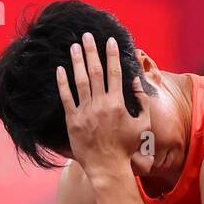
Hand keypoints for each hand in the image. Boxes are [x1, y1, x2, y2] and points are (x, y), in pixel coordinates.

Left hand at [55, 34, 151, 182]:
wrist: (107, 167)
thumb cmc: (127, 148)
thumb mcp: (142, 124)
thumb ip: (142, 101)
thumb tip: (135, 81)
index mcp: (118, 104)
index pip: (114, 73)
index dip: (112, 55)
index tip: (110, 41)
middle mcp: (101, 105)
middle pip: (95, 72)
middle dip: (92, 51)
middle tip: (87, 36)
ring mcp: (85, 113)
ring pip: (80, 81)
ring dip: (77, 62)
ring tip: (74, 46)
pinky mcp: (73, 121)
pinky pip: (66, 98)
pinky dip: (63, 83)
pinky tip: (60, 69)